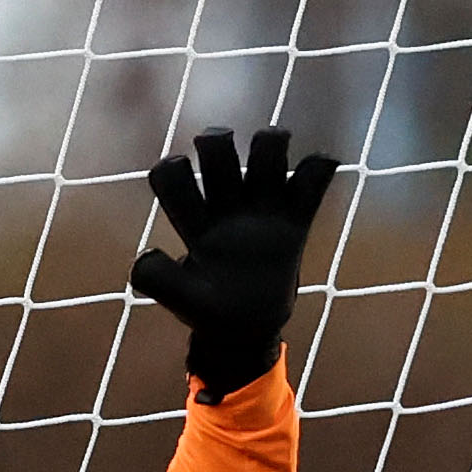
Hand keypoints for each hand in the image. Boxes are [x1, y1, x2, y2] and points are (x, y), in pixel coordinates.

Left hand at [131, 127, 338, 399]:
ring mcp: (260, 210)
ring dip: (269, 143)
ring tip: (273, 153)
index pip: (172, 176)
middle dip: (217, 142)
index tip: (179, 175)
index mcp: (194, 219)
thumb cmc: (208, 311)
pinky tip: (323, 164)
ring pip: (265, 154)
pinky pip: (309, 184)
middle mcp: (224, 205)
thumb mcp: (181, 302)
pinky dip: (319, 167)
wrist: (246, 329)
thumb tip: (148, 252)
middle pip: (218, 149)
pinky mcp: (293, 221)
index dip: (171, 170)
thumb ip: (158, 280)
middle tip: (222, 159)